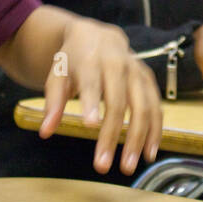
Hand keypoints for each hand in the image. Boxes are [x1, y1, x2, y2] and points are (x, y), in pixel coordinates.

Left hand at [40, 18, 162, 175]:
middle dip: (112, 135)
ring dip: (138, 138)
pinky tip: (148, 153)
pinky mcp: (148, 80)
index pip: (92, 83)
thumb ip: (53, 102)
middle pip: (118, 102)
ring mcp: (137, 72)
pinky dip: (155, 131)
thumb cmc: (73, 60)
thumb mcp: (57, 75)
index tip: (90, 126)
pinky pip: (156, 108)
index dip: (92, 103)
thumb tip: (45, 132)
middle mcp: (118, 64)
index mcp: (91, 59)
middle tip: (102, 166)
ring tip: (129, 165)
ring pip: (143, 107)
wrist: (97, 36)